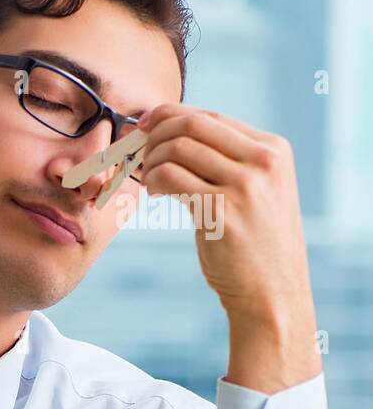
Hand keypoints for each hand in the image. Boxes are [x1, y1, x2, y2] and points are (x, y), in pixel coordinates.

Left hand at [138, 103, 321, 391]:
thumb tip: (173, 133)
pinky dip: (153, 180)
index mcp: (273, 149)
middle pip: (190, 125)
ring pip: (176, 149)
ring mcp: (245, 185)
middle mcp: (263, 161)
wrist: (271, 292)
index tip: (143, 128)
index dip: (167, 117)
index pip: (209, 116)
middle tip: (135, 153)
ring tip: (146, 179)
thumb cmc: (253, 244)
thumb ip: (227, 161)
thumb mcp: (255, 191)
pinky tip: (154, 192)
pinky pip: (171, 177)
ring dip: (149, 162)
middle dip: (153, 134)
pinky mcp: (222, 210)